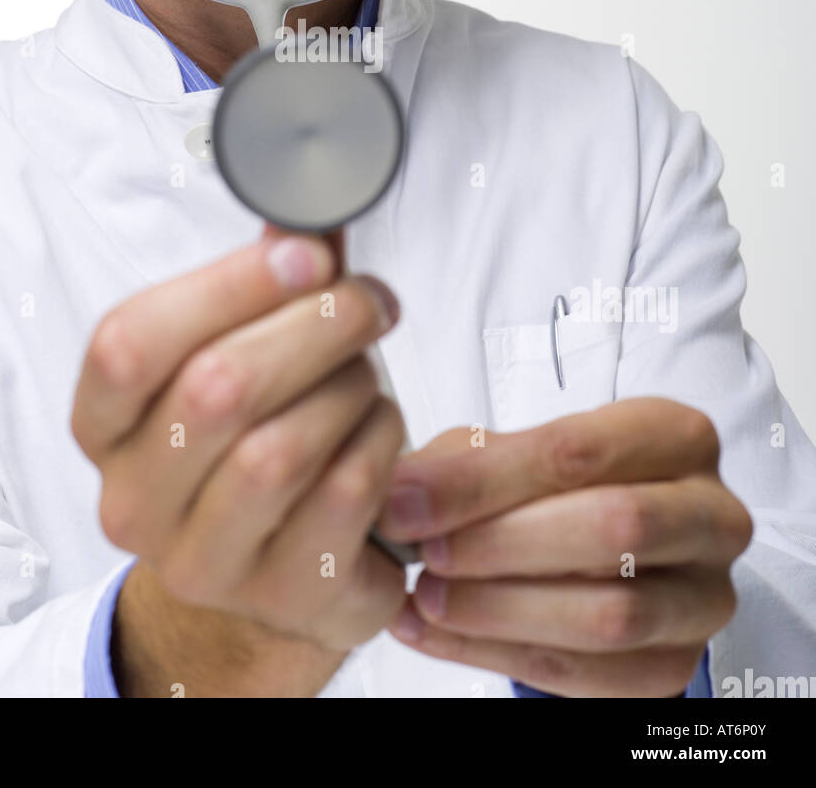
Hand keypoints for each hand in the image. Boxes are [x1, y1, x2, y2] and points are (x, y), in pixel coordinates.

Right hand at [71, 224, 407, 656]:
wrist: (289, 564)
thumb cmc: (266, 435)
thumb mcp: (247, 352)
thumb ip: (272, 279)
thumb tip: (311, 203)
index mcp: (105, 425)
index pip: (128, 344)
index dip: (223, 287)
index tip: (305, 252)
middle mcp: (134, 501)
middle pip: (216, 390)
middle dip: (313, 326)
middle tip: (367, 299)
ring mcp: (203, 563)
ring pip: (279, 451)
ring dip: (348, 387)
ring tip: (366, 371)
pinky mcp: (282, 596)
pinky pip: (342, 497)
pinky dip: (378, 441)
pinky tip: (378, 426)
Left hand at [374, 399, 753, 696]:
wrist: (600, 545)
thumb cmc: (555, 484)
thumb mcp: (511, 450)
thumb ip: (462, 465)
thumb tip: (401, 496)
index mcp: (675, 436)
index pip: (580, 451)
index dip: (484, 480)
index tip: (408, 502)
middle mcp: (710, 514)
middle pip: (615, 529)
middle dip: (504, 544)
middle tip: (426, 553)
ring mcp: (703, 597)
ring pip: (611, 614)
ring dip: (501, 610)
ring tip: (427, 597)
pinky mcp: (676, 665)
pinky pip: (591, 675)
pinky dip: (499, 656)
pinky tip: (437, 635)